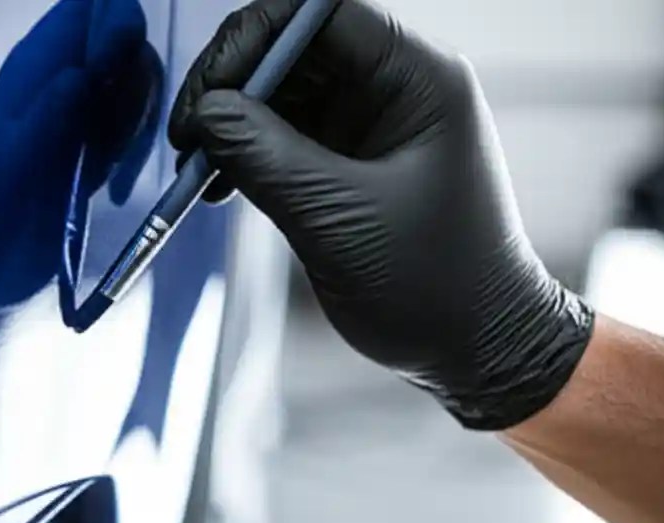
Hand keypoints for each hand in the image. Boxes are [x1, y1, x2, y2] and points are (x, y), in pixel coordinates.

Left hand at [0, 0, 160, 334]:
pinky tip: (113, 191)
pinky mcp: (89, 154)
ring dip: (138, 126)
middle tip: (115, 139)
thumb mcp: (13, 159)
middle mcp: (61, 83)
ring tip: (111, 173)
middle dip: (138, 84)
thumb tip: (83, 70)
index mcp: (36, 66)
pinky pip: (129, 133)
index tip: (117, 71)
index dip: (118, 23)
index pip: (92, 7)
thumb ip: (50, 111)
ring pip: (133, 91)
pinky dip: (133, 155)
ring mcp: (77, 118)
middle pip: (126, 46)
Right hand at [169, 0, 593, 429]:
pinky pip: (281, 133)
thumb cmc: (435, 286)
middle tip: (187, 136)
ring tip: (197, 170)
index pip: (320, 14)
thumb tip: (204, 114)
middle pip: (292, 46)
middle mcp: (394, 89)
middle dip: (231, 83)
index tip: (209, 94)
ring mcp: (370, 124)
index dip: (254, 38)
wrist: (475, 348)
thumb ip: (266, 158)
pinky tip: (218, 186)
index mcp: (418, 81)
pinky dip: (243, 152)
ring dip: (230, 122)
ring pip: (280, 91)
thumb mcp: (339, 219)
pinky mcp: (347, 161)